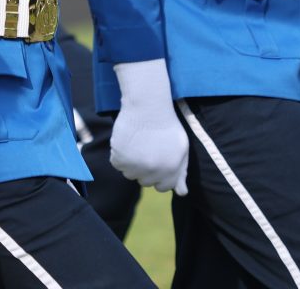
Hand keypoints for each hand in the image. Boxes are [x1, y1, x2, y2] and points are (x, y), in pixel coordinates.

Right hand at [110, 60, 188, 194]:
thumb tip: (182, 193)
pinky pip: (117, 164)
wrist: (147, 105)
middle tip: (147, 149)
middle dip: (146, 169)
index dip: (160, 173)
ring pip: (130, 174)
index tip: (158, 158)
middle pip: (145, 182)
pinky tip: (128, 141)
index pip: (163, 187)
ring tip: (137, 144)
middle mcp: (154, 171)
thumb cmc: (166, 125)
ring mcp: (136, 166)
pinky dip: (120, 155)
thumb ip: (181, 172)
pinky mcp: (120, 158)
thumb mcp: (181, 148)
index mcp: (171, 171)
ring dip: (132, 163)